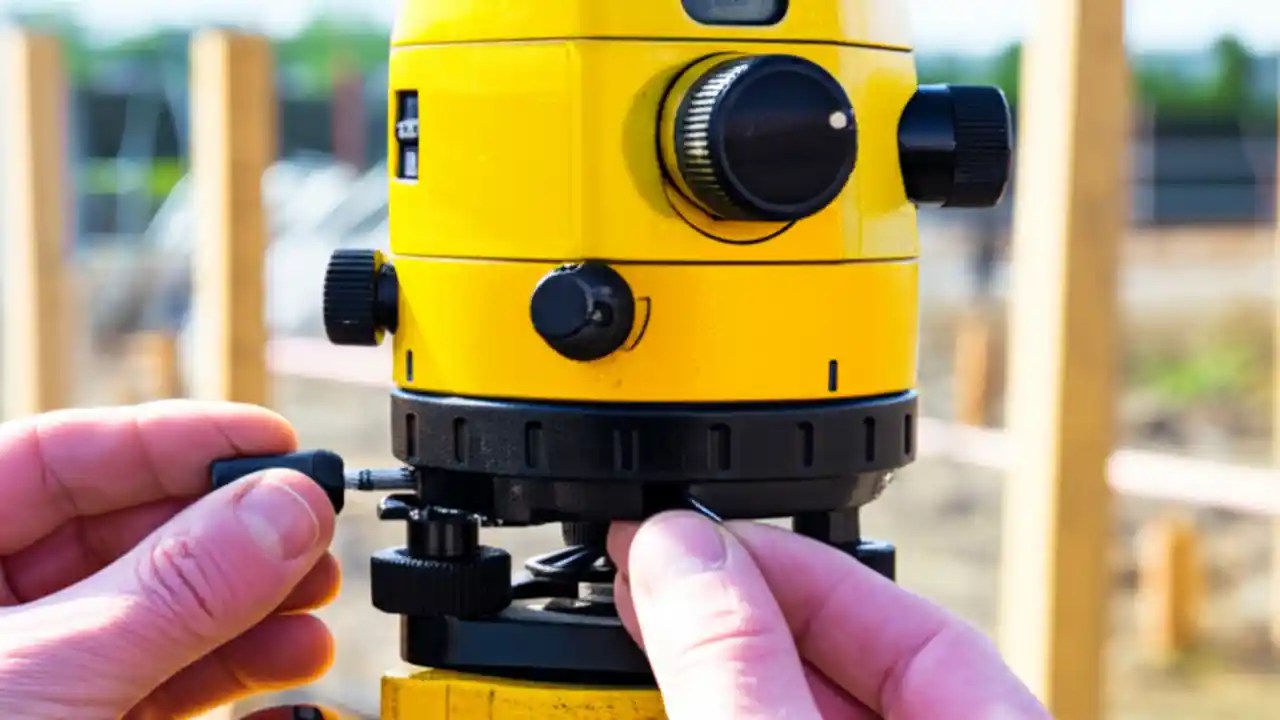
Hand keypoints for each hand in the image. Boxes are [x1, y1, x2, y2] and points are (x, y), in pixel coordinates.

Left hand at [0, 401, 339, 718]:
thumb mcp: (52, 666)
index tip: (271, 439)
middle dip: (234, 537)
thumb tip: (285, 507)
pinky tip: (283, 700)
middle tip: (310, 531)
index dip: (170, 438)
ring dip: (252, 618)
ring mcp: (35, 686)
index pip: (56, 457)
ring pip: (159, 623)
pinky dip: (236, 693)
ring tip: (311, 614)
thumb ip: (177, 586)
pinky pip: (166, 701)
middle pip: (128, 539)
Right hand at [609, 512, 1051, 718]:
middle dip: (747, 618)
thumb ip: (737, 665)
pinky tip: (670, 698)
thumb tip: (683, 550)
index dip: (803, 568)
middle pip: (859, 673)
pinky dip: (725, 718)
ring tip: (647, 629)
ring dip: (726, 671)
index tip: (703, 538)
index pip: (923, 634)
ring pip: (806, 715)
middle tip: (655, 575)